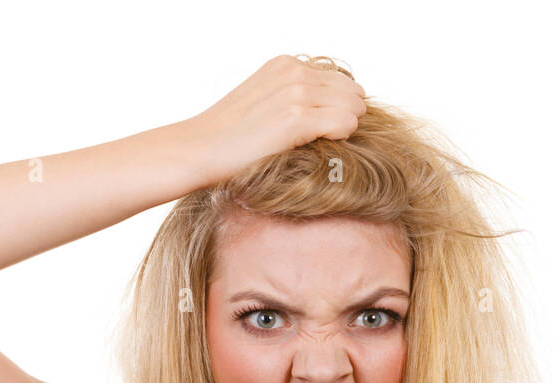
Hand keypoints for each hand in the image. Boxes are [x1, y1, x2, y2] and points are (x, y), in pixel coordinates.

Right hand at [181, 55, 366, 187]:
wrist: (199, 149)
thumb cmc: (229, 136)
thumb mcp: (263, 100)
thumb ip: (294, 96)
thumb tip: (329, 110)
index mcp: (285, 64)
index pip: (339, 80)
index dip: (339, 105)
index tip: (325, 126)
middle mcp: (293, 72)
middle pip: (352, 91)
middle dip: (348, 114)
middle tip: (329, 138)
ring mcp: (296, 93)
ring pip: (353, 107)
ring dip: (346, 128)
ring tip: (324, 144)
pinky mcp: (297, 119)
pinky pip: (346, 124)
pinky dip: (343, 137)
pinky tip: (323, 147)